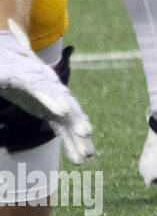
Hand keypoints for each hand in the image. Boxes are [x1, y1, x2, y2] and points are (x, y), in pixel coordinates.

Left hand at [0, 22, 93, 162]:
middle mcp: (51, 87)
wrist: (12, 57)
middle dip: (77, 119)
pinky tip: (80, 159)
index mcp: (33, 75)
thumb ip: (0, 78)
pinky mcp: (52, 112)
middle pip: (67, 103)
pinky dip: (72, 142)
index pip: (45, 87)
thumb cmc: (2, 65)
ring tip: (88, 155)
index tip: (62, 111)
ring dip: (79, 137)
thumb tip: (0, 82)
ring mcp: (55, 100)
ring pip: (70, 119)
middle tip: (86, 133)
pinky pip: (65, 128)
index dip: (54, 99)